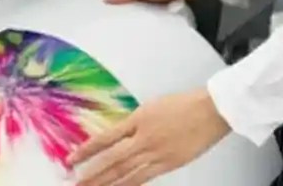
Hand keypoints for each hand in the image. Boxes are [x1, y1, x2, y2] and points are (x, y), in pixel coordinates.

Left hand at [68, 88, 230, 185]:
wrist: (210, 110)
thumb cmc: (185, 104)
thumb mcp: (152, 106)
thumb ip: (135, 122)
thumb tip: (120, 135)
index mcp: (138, 118)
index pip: (106, 138)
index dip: (87, 150)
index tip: (72, 158)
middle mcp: (144, 137)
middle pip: (112, 159)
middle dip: (91, 173)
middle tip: (75, 183)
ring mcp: (156, 153)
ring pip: (125, 172)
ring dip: (106, 183)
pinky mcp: (169, 163)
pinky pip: (144, 177)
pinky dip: (129, 185)